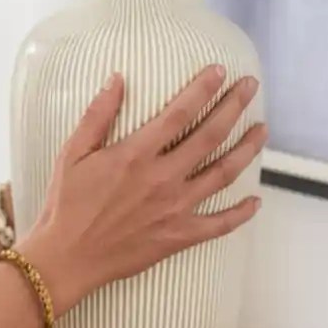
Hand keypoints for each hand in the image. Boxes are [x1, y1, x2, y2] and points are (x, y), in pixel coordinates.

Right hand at [16, 65, 266, 314]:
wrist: (68, 256)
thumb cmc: (66, 203)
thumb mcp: (71, 153)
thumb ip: (97, 115)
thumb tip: (117, 79)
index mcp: (135, 155)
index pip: (178, 114)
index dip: (201, 89)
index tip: (219, 71)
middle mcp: (162, 178)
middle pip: (209, 136)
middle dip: (233, 108)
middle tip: (250, 87)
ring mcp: (176, 208)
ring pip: (223, 174)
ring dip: (246, 149)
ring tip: (261, 130)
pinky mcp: (180, 235)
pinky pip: (220, 224)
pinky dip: (241, 213)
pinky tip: (255, 201)